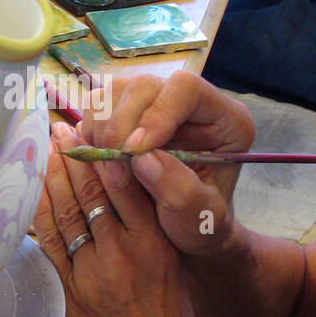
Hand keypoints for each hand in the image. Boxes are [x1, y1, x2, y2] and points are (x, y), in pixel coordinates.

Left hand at [33, 123, 205, 316]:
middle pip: (95, 194)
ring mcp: (93, 278)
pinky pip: (48, 246)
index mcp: (158, 249)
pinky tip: (31, 192)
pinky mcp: (69, 298)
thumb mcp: (176, 275)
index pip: (131, 187)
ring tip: (46, 150)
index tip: (97, 129)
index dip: (109, 154)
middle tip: (62, 129)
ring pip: (68, 214)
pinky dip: (38, 215)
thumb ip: (152, 235)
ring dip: (54, 178)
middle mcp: (126, 258)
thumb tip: (127, 195)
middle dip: (76, 157)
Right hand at [77, 73, 254, 262]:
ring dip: (101, 130)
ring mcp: (155, 104)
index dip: (156, 114)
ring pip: (115, 91)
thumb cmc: (201, 223)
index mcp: (225, 119)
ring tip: (110, 170)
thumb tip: (141, 158)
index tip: (135, 152)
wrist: (186, 231)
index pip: (186, 89)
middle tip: (116, 170)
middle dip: (120, 126)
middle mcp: (189, 103)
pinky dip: (90, 133)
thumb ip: (180, 191)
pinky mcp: (127, 114)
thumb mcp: (200, 218)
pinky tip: (102, 163)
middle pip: (144, 86)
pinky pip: (97, 107)